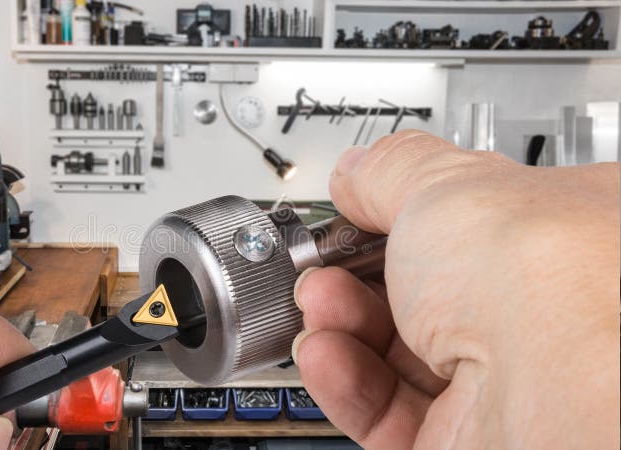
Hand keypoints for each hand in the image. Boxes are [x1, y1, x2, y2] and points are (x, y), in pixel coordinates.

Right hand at [292, 130, 619, 448]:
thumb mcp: (446, 184)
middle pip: (418, 288)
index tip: (354, 208)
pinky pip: (385, 407)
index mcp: (555, 232)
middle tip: (326, 262)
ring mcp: (498, 377)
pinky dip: (345, 378)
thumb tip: (357, 173)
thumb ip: (392, 171)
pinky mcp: (459, 435)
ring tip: (320, 302)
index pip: (467, 217)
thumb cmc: (541, 284)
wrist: (554, 399)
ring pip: (395, 350)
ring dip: (341, 323)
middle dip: (353, 273)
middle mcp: (533, 309)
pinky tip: (325, 351)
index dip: (401, 211)